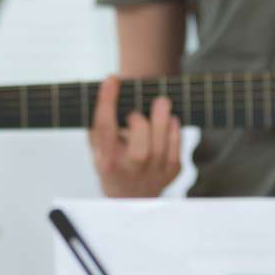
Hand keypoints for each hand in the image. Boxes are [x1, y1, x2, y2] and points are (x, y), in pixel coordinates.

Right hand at [88, 76, 180, 196]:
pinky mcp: (171, 172)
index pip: (105, 130)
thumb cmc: (112, 160)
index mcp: (106, 162)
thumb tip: (111, 86)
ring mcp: (153, 175)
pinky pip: (175, 148)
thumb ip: (102, 122)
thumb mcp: (98, 146)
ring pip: (161, 149)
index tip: (112, 80)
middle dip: (140, 124)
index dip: (107, 102)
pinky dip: (174, 130)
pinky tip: (169, 120)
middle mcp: (129, 172)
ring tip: (161, 102)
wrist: (128, 195)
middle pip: (139, 151)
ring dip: (162, 121)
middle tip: (136, 112)